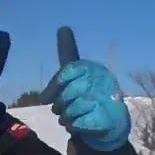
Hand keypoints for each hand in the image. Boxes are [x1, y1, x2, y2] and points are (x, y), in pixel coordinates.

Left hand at [40, 28, 129, 151]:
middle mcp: (101, 80)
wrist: (109, 119)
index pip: (69, 70)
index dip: (55, 85)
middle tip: (60, 110)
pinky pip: (79, 123)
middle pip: (68, 93)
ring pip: (72, 109)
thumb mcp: (76, 71)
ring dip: (66, 117)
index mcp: (92, 68)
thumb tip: (63, 27)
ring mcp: (106, 100)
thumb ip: (67, 52)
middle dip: (60, 104)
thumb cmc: (88, 91)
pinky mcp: (107, 119)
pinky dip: (74, 126)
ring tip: (69, 117)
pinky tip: (77, 125)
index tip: (45, 98)